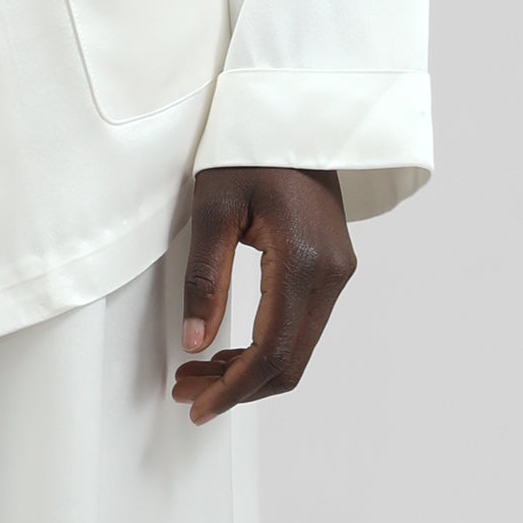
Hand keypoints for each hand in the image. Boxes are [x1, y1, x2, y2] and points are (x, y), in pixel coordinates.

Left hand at [174, 166, 354, 422]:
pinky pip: (302, 326)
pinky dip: (266, 348)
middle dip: (237, 388)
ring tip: (197, 374)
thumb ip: (204, 280)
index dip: (233, 390)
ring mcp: (337, 273)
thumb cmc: (248, 151)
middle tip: (185, 392)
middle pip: (289, 363)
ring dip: (250, 372)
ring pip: (297, 350)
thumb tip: (194, 344)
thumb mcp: (212, 208)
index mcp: (301, 262)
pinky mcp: (332, 268)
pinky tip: (228, 349)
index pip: (272, 353)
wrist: (295, 113)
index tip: (197, 408)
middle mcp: (330, 275)